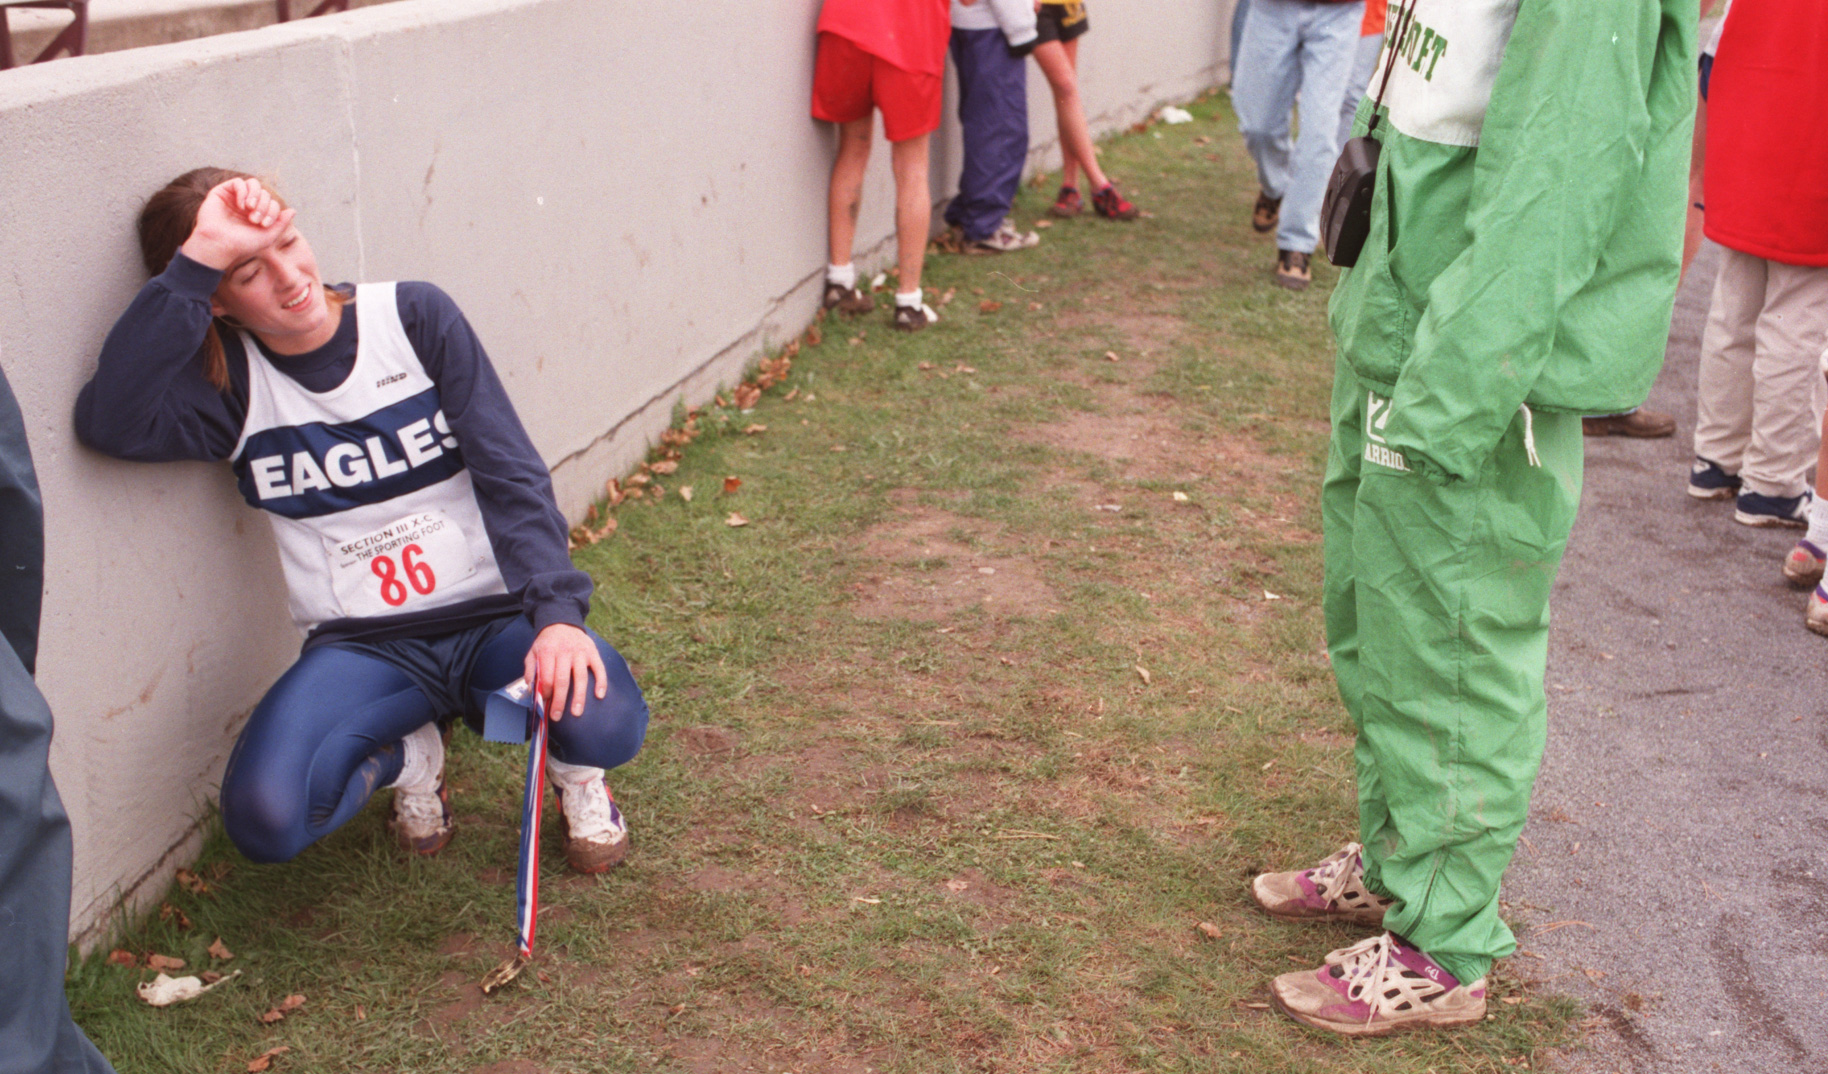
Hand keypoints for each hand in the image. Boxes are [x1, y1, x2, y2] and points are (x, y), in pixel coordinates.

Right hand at [177, 177, 294, 271]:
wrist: (219, 245)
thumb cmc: (242, 244)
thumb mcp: (267, 236)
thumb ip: (281, 223)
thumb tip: (293, 210)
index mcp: (257, 214)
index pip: (272, 203)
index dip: (272, 211)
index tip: (264, 225)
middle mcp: (246, 205)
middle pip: (264, 193)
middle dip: (264, 205)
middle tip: (255, 219)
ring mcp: (234, 198)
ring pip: (253, 184)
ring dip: (256, 195)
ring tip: (250, 208)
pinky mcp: (222, 192)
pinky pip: (238, 182)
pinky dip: (243, 191)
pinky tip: (241, 205)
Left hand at [522, 623, 607, 719]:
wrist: (562, 622)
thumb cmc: (547, 643)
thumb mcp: (533, 652)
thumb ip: (530, 669)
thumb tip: (532, 689)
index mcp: (548, 652)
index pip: (546, 676)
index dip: (545, 692)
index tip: (545, 702)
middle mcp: (565, 652)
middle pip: (562, 680)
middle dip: (559, 701)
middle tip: (557, 716)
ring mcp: (581, 652)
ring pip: (581, 677)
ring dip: (579, 697)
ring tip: (577, 713)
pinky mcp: (593, 652)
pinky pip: (599, 669)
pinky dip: (601, 682)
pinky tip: (600, 695)